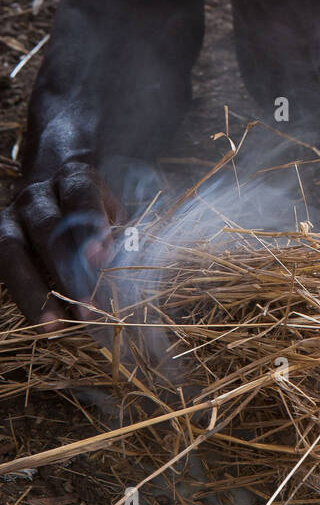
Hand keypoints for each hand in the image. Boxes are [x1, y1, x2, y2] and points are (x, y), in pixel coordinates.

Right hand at [0, 162, 119, 327]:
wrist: (52, 192)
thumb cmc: (92, 212)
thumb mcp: (111, 213)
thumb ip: (119, 236)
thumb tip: (122, 274)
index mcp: (73, 178)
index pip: (81, 197)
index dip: (89, 227)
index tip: (100, 258)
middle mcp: (37, 195)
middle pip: (48, 229)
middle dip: (68, 272)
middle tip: (88, 308)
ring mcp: (9, 217)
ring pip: (12, 251)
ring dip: (34, 292)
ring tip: (54, 326)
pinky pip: (0, 267)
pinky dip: (18, 295)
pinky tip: (35, 319)